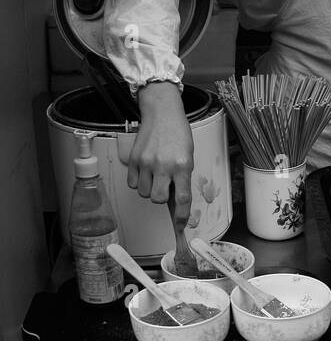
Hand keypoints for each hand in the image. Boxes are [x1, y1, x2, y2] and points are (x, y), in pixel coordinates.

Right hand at [128, 82, 193, 220]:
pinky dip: (138, 181)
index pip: (182, 198)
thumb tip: (177, 202)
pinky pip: (133, 183)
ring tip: (155, 173)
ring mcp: (146, 162)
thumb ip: (182, 178)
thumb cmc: (178, 134)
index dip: (181, 216)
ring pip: (144, 192)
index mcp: (182, 165)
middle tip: (164, 185)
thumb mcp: (187, 157)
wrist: (162, 113)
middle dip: (161, 197)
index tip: (179, 226)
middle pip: (157, 199)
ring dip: (149, 188)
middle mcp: (164, 165)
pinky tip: (145, 169)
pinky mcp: (134, 159)